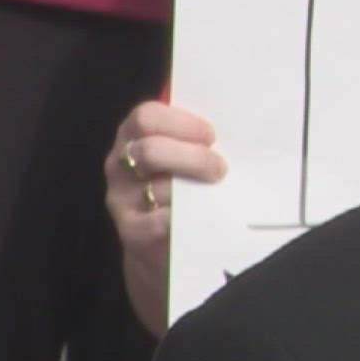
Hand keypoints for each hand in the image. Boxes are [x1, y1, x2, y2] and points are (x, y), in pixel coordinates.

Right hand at [104, 101, 226, 335]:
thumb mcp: (183, 157)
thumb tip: (238, 127)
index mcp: (135, 136)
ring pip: (157, 188)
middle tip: (220, 168)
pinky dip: (184, 218)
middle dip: (192, 158)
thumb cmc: (183, 187)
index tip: (211, 135)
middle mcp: (121, 164)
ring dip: (193, 190)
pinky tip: (203, 217)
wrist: (165, 244)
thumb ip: (196, 140)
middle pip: (150, 151)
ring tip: (218, 194)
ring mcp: (121, 199)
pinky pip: (157, 222)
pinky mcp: (130, 231)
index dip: (181, 123)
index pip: (146, 117)